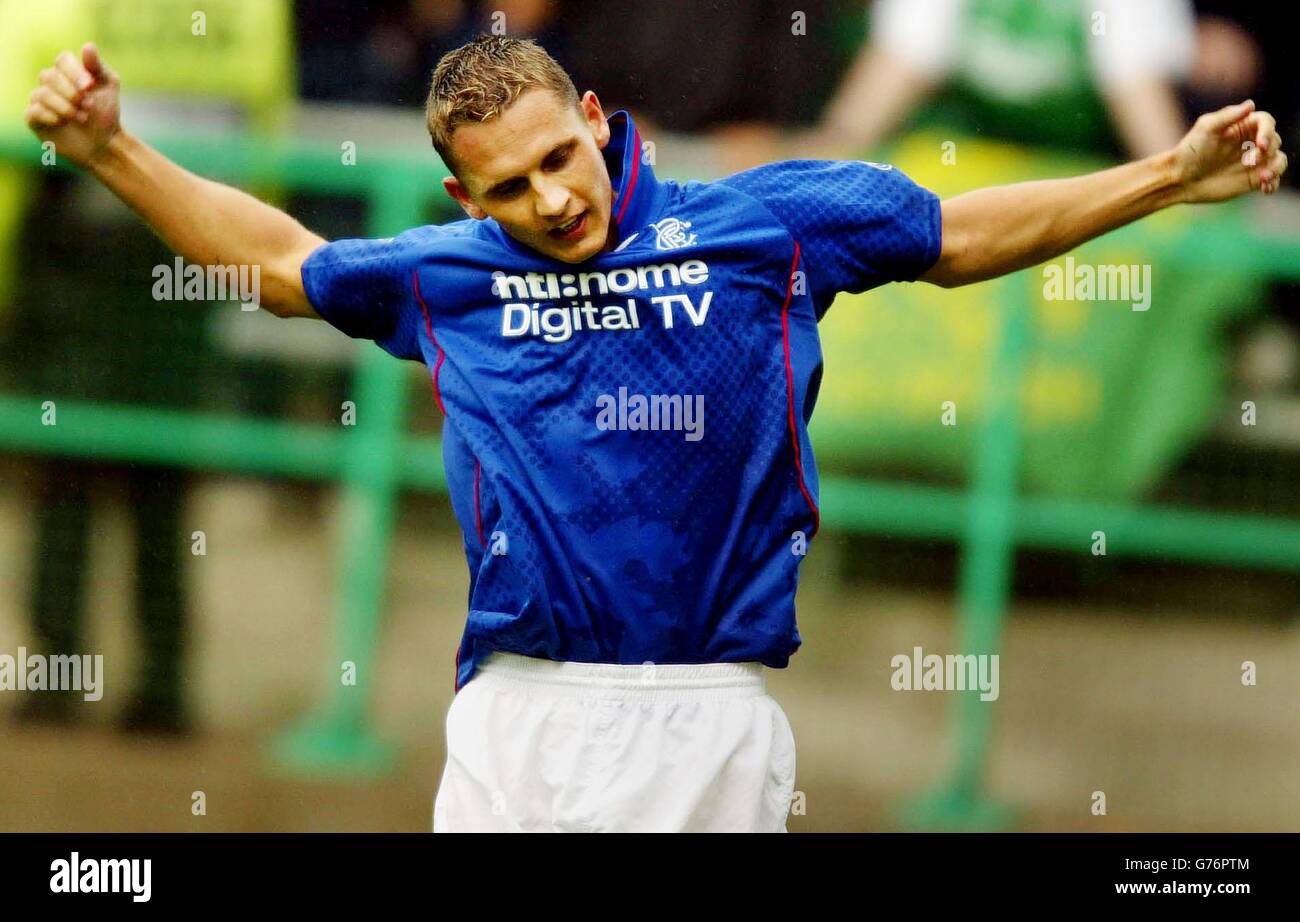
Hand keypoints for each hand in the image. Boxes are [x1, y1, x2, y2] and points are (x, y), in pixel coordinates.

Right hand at [24, 43, 121, 169]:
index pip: (62, 60)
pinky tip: (63, 123)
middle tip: (89, 106)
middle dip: (72, 93)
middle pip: (50, 76)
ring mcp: (40, 99)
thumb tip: (88, 46)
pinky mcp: (34, 118)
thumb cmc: (106, 111)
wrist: (104, 141)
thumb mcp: (108, 86)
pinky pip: (33, 111)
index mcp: (67, 70)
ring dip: (65, 107)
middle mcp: (51, 82)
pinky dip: (51, 117)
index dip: (74, 72)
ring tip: (82, 118)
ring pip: (42, 94)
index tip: (89, 86)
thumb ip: (97, 66)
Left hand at [1171, 99, 1287, 203]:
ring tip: (1264, 177)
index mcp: (1243, 126)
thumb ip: (1228, 116)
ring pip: (1278, 160)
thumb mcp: (1206, 128)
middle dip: (1268, 150)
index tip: (1261, 144)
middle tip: (1250, 160)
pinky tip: (1265, 188)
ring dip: (1276, 168)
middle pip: (1274, 141)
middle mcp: (1251, 142)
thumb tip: (1251, 105)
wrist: (1180, 179)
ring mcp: (1253, 161)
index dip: (1268, 131)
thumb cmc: (1190, 150)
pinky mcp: (1252, 179)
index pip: (1266, 123)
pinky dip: (1273, 183)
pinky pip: (1272, 179)